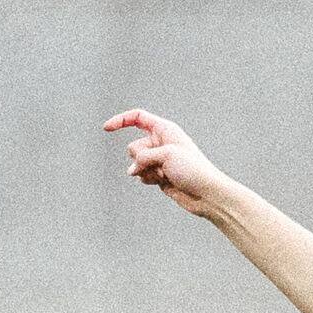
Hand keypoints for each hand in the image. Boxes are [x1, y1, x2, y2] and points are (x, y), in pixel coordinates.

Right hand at [103, 110, 234, 217]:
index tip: (106, 129)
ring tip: (163, 175)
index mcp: (165, 129)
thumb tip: (132, 170)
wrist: (206, 194)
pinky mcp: (159, 175)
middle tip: (158, 165)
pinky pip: (142, 175)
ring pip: (136, 163)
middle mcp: (161, 143)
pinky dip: (148, 179)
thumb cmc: (193, 170)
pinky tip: (162, 182)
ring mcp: (159, 160)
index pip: (137, 118)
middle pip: (134, 147)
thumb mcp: (166, 155)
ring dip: (144, 171)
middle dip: (140, 158)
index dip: (120, 120)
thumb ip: (144, 157)